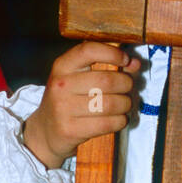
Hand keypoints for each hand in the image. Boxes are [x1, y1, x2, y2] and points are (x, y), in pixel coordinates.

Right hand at [23, 41, 140, 168]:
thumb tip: (135, 63)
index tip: (126, 60)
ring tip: (124, 105)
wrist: (46, 131)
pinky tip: (118, 119)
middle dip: (126, 84)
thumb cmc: (68, 100)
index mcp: (62, 66)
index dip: (113, 53)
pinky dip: (120, 121)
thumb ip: (106, 67)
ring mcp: (63, 108)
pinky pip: (107, 124)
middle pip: (107, 81)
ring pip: (110, 104)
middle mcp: (60, 85)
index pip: (89, 51)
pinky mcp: (70, 130)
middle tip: (127, 88)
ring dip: (125, 104)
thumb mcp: (78, 78)